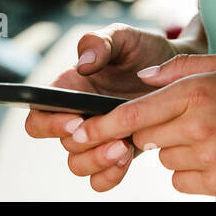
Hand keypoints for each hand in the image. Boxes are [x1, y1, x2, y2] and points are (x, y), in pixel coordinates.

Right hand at [24, 23, 177, 191]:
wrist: (177, 71)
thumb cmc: (143, 50)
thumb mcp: (123, 36)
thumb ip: (99, 42)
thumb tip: (83, 66)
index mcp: (69, 89)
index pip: (39, 115)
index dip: (49, 124)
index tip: (75, 121)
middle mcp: (78, 116)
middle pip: (62, 144)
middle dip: (85, 144)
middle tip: (112, 135)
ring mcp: (98, 137)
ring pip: (79, 165)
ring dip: (98, 161)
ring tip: (125, 146)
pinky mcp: (118, 152)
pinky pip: (101, 179)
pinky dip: (110, 175)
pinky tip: (128, 158)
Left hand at [67, 52, 215, 196]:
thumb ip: (179, 68)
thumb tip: (142, 79)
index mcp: (197, 92)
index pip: (133, 114)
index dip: (101, 126)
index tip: (78, 132)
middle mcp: (198, 126)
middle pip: (144, 138)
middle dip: (154, 130)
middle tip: (186, 120)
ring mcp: (208, 158)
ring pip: (163, 159)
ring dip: (176, 149)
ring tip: (212, 135)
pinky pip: (181, 181)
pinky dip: (191, 171)